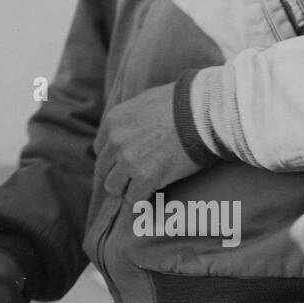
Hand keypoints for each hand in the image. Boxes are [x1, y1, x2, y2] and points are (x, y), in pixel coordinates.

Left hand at [93, 82, 199, 202]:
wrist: (202, 112)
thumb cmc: (180, 104)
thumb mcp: (144, 102)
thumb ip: (130, 121)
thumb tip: (130, 133)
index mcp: (113, 121)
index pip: (100, 149)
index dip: (113, 157)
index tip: (124, 161)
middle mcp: (115, 141)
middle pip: (103, 169)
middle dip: (117, 174)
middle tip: (133, 177)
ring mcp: (129, 160)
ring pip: (113, 187)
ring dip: (127, 189)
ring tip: (142, 188)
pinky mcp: (146, 177)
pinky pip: (134, 199)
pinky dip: (141, 200)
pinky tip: (150, 196)